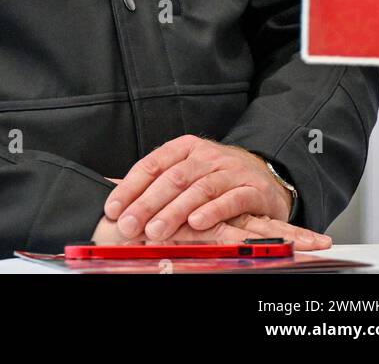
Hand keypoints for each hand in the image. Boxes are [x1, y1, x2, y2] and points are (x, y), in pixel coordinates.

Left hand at [103, 136, 331, 251]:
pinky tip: (197, 224)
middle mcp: (206, 155)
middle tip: (130, 226)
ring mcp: (230, 171)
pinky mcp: (252, 189)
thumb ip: (154, 182)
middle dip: (148, 204)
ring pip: (198, 189)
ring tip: (156, 231)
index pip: (152, 164)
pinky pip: (231, 199)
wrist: (265, 175)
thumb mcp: (185, 171)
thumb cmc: (216, 176)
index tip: (113, 209)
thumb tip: (113, 189)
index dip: (130, 187)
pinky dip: (213, 211)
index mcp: (184, 148)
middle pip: (173, 178)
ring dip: (175, 211)